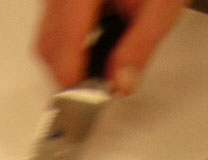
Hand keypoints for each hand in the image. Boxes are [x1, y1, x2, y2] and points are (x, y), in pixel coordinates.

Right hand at [36, 0, 187, 93]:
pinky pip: (53, 26)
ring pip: (46, 38)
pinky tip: (93, 50)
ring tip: (97, 71)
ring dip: (67, 62)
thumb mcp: (161, 7)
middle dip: (67, 74)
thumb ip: (140, 46)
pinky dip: (69, 47)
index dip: (72, 80)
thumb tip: (121, 83)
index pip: (64, 45)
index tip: (86, 102)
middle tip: (94, 92)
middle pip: (47, 45)